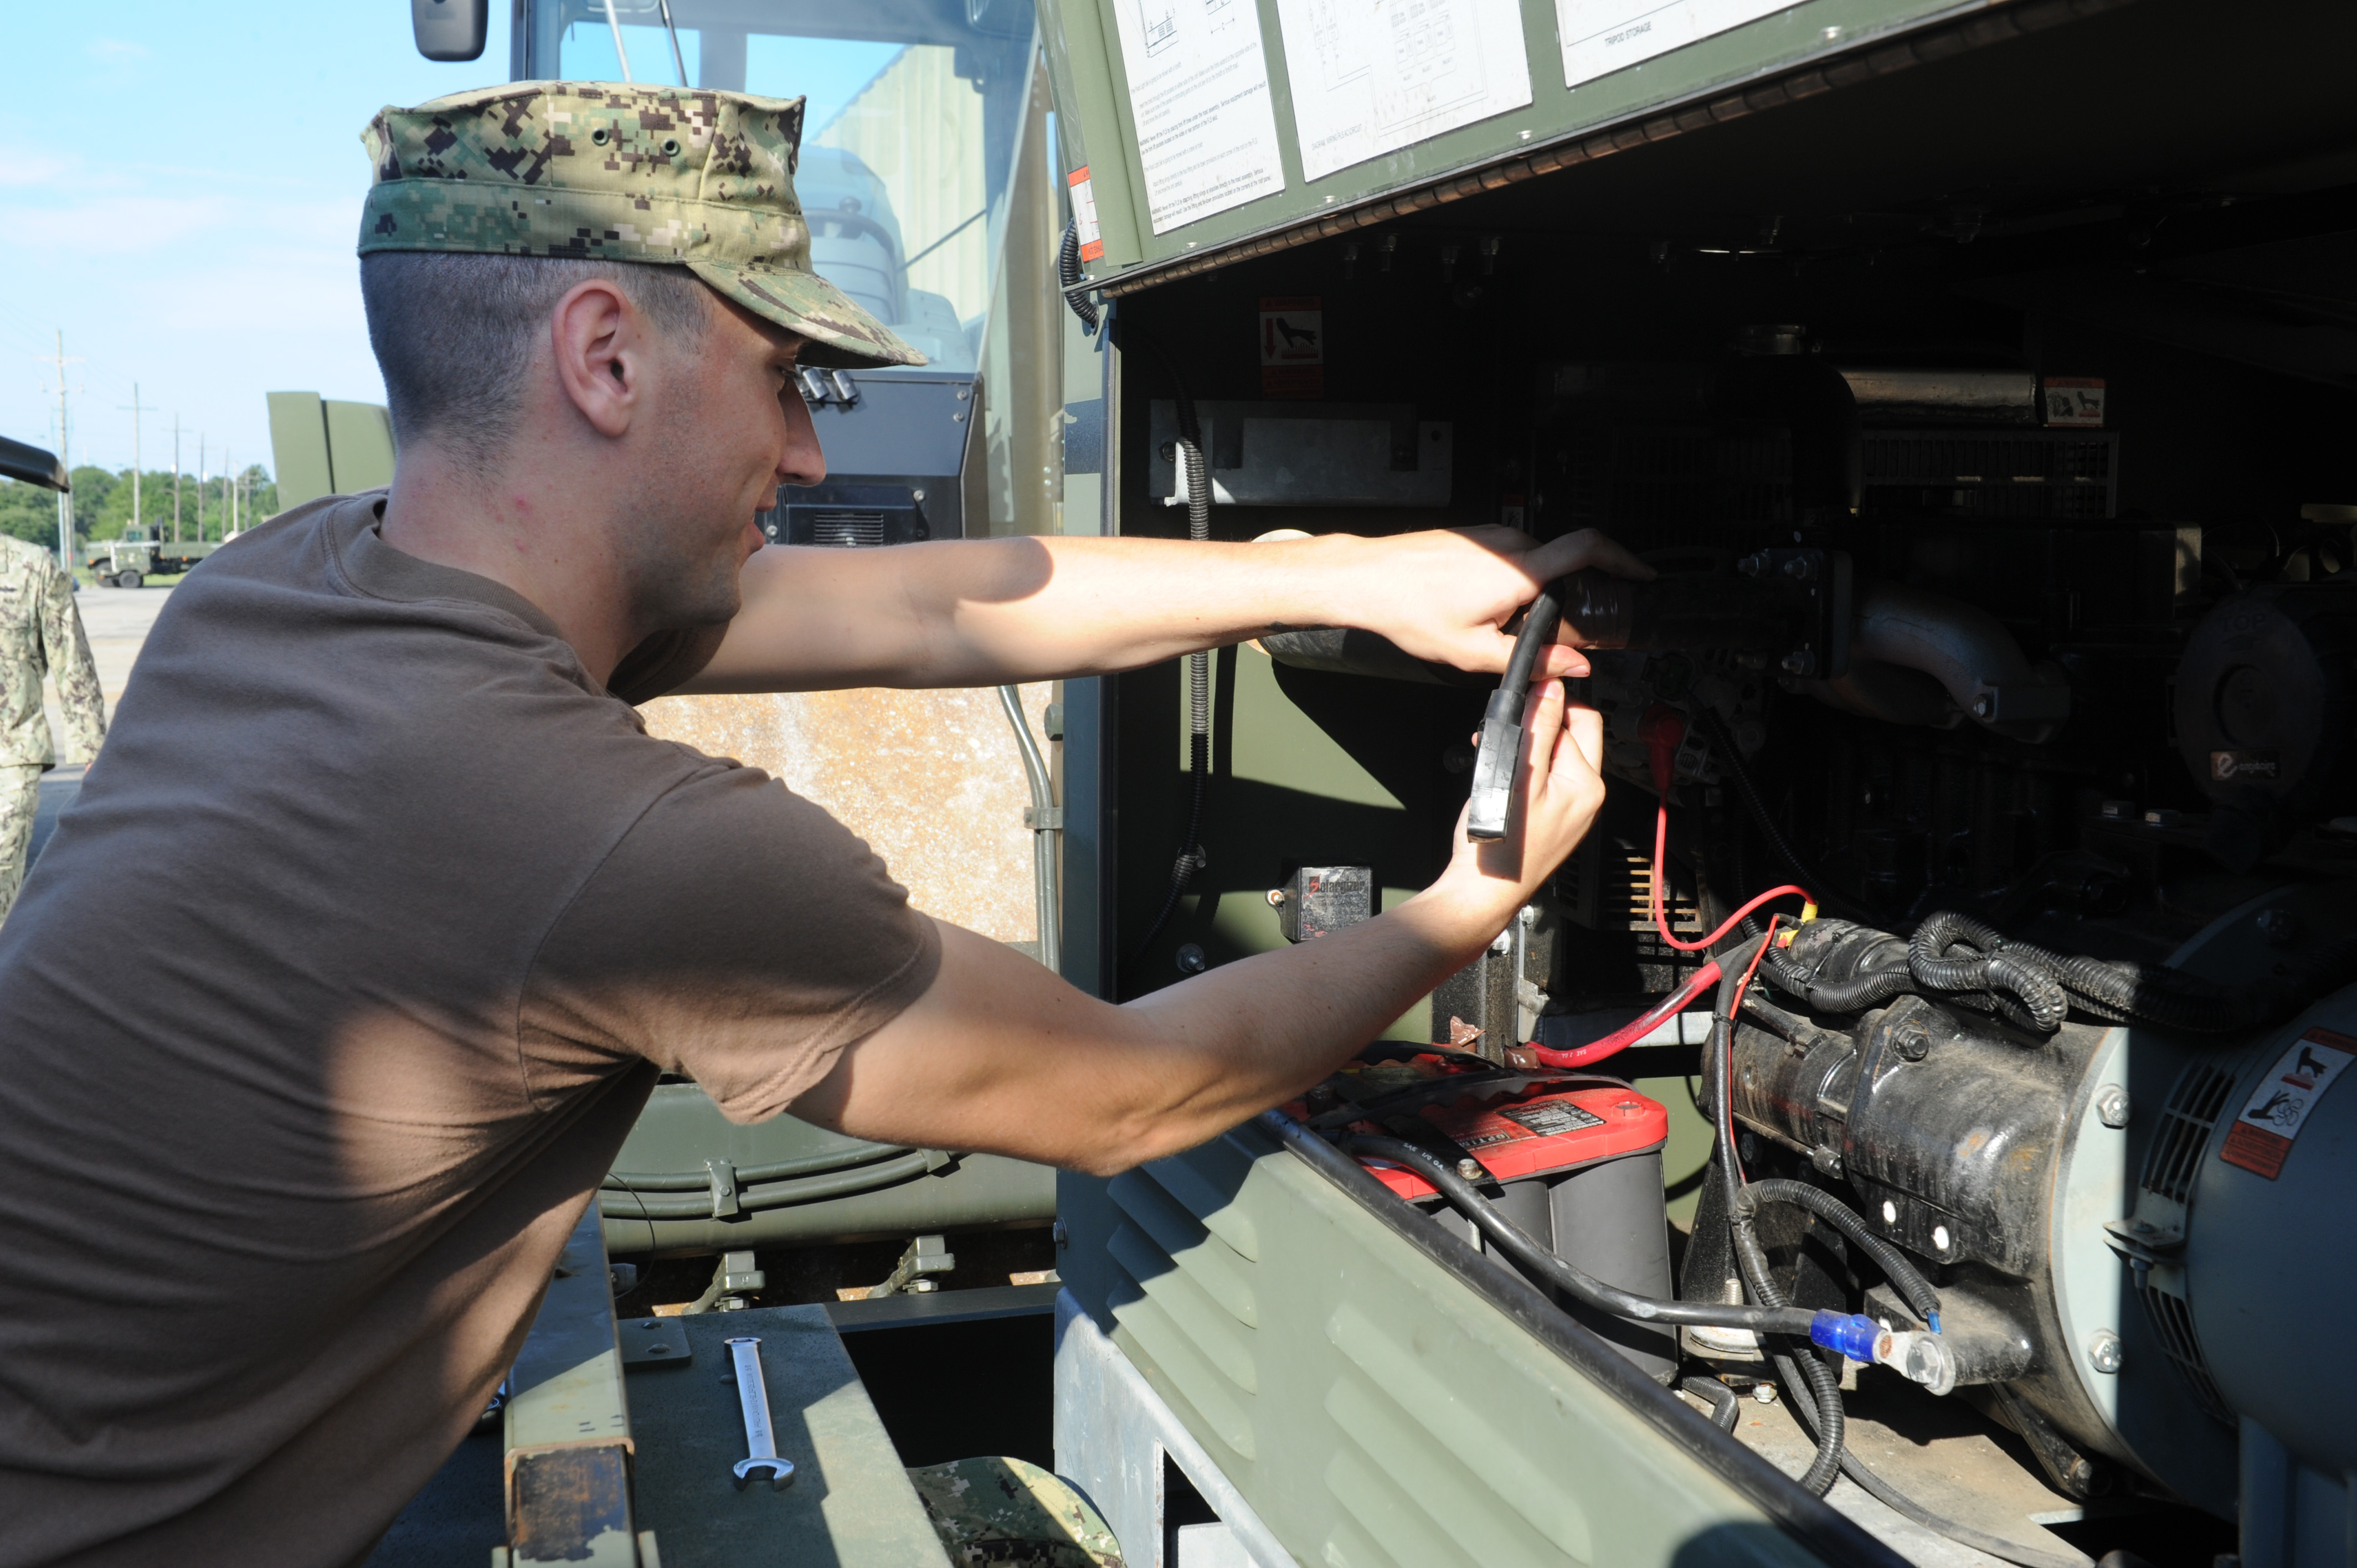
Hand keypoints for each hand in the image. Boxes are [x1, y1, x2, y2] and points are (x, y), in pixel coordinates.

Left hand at [1351, 527, 1652, 679]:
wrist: (1366, 579)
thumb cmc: (1410, 610)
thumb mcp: (1474, 652)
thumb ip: (1533, 659)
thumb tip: (1576, 665)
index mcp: (1519, 570)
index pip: (1589, 547)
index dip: (1625, 559)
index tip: (1641, 575)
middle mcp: (1510, 544)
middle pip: (1565, 563)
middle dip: (1571, 593)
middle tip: (1560, 628)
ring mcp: (1492, 535)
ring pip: (1536, 562)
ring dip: (1535, 590)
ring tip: (1503, 621)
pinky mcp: (1477, 535)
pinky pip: (1512, 556)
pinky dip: (1514, 580)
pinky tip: (1483, 605)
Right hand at [1432, 678, 1606, 930]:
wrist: (1484, 891)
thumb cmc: (1500, 845)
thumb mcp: (1517, 776)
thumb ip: (1538, 728)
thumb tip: (1551, 689)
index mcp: (1586, 784)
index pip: (1579, 720)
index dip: (1547, 705)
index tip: (1520, 703)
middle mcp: (1585, 796)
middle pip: (1571, 737)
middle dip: (1538, 725)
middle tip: (1505, 730)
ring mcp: (1569, 809)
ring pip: (1552, 756)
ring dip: (1524, 747)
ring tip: (1494, 757)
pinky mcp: (1552, 818)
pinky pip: (1543, 780)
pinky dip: (1521, 770)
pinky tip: (1498, 778)